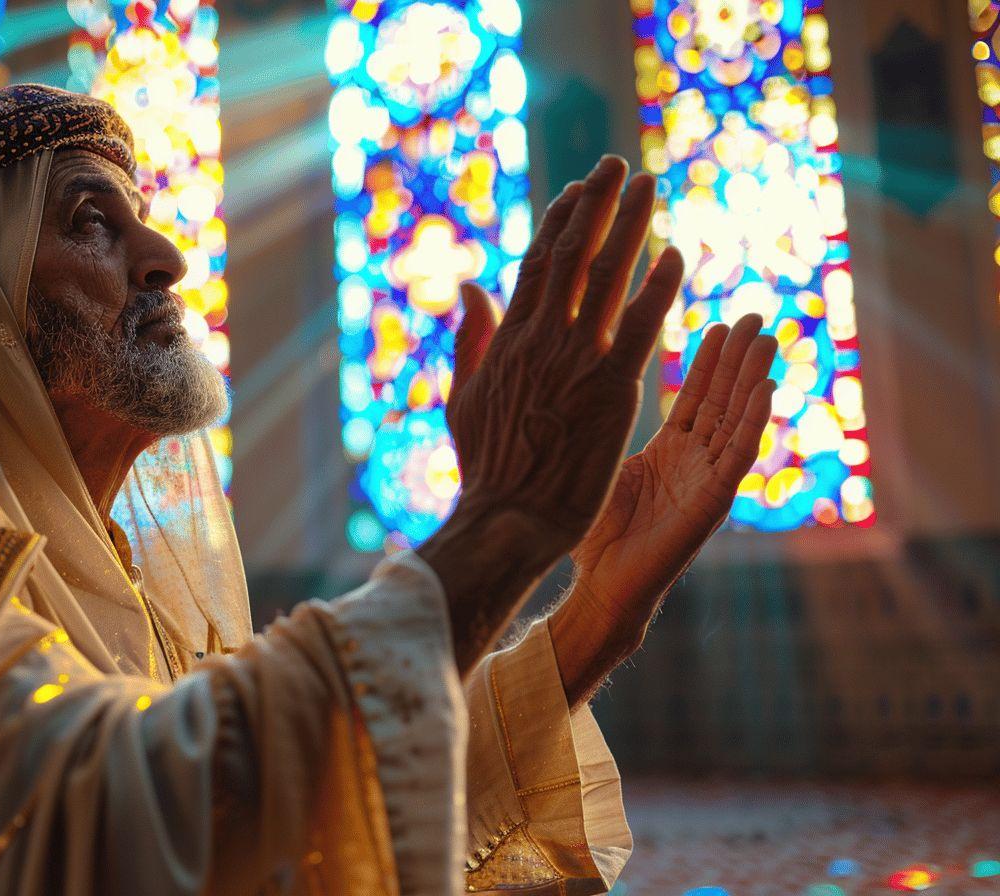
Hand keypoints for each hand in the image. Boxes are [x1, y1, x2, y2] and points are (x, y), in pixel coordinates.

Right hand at [417, 156, 684, 673]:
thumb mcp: (464, 395)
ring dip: (629, 225)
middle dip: (595, 204)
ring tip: (649, 185)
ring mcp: (577, 361)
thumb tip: (470, 286)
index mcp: (508, 339)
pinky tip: (676, 255)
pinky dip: (658, 287)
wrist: (508, 517)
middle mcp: (541, 338)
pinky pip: (639, 326)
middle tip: (618, 163)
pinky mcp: (612, 389)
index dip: (559, 222)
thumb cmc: (487, 466)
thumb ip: (471, 338)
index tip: (578, 190)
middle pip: (571, 254)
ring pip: (605, 277)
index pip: (535, 263)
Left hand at [567, 314, 777, 654]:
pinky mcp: (712, 502)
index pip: (695, 397)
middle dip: (739, 359)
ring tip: (767, 339)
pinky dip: (754, 420)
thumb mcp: (594, 464)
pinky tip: (767, 389)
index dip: (709, 362)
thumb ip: (596, 428)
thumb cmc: (590, 532)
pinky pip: (739, 454)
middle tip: (756, 316)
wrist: (598, 586)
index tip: (718, 324)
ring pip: (737, 420)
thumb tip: (569, 390)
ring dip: (754, 379)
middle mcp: (693, 463)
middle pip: (722, 401)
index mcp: (667, 453)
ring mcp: (706, 480)